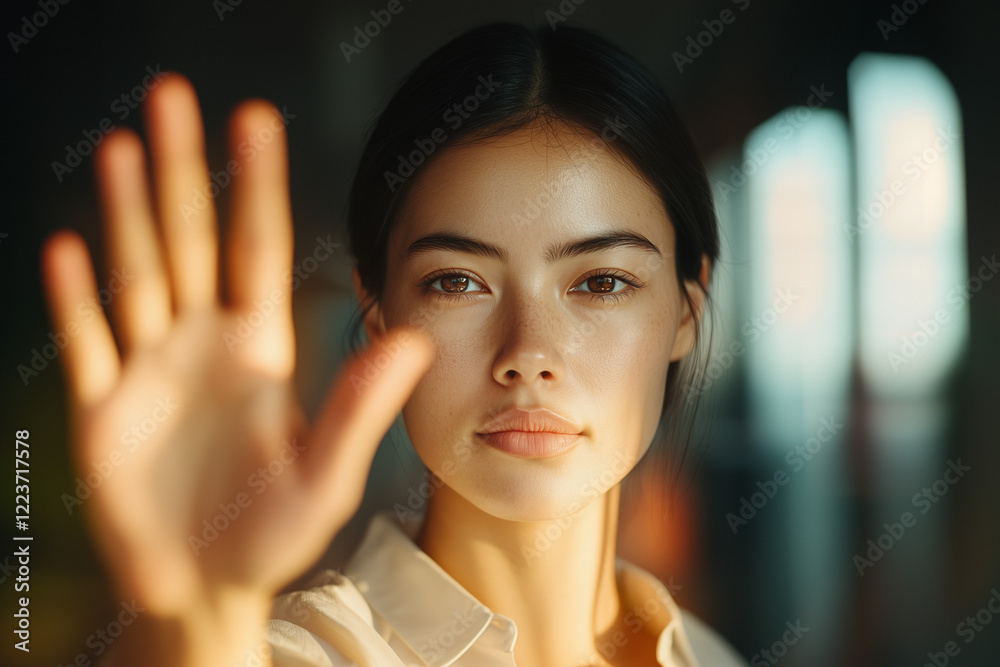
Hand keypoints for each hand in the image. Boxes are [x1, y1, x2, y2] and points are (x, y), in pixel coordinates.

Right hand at [40, 73, 432, 663]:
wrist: (208, 587)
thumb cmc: (275, 533)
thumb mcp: (327, 472)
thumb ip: (361, 403)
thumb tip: (411, 336)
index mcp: (260, 349)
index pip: (258, 248)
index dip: (257, 184)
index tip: (256, 118)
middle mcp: (204, 345)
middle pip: (190, 240)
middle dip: (182, 170)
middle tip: (175, 95)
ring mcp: (150, 371)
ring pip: (136, 274)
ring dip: (126, 212)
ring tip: (124, 146)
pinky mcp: (102, 409)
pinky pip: (87, 343)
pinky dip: (77, 299)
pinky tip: (68, 248)